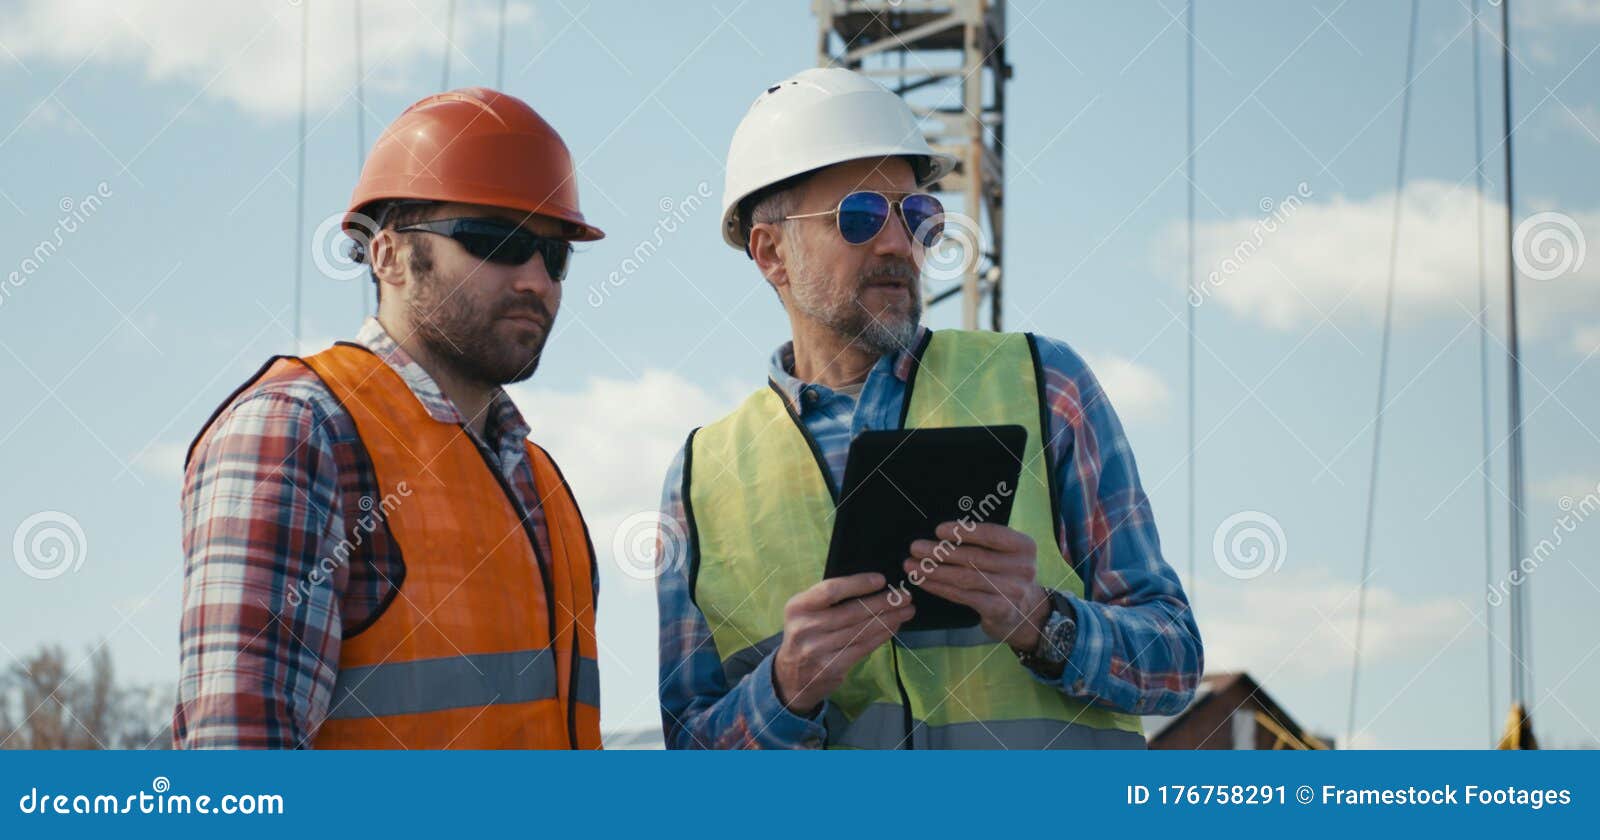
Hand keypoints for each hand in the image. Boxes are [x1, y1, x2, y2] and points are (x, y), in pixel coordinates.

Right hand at [772, 573, 915, 715]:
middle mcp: (805, 627)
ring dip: (889, 619)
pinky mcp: (832, 667)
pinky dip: (882, 635)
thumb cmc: (805, 635)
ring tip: (907, 610)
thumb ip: (828, 600)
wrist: (791, 677)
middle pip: (852, 612)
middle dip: (883, 602)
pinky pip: (863, 648)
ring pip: (862, 631)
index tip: (881, 580)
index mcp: (798, 606)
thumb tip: (870, 586)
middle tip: (905, 596)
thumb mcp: (805, 613)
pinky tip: (894, 626)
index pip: (831, 590)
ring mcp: (818, 650)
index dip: (858, 584)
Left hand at [905, 522, 1049, 651]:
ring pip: (965, 578)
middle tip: (915, 548)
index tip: (938, 530)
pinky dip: (939, 587)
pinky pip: (963, 596)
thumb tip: (942, 533)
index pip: (992, 534)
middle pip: (974, 557)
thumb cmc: (1008, 576)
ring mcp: (1012, 591)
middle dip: (940, 552)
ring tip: (912, 565)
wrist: (1028, 614)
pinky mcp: (1000, 609)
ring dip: (934, 571)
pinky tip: (923, 581)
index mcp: (1025, 546)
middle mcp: (1023, 568)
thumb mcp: (1008, 555)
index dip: (964, 532)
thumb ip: (986, 544)